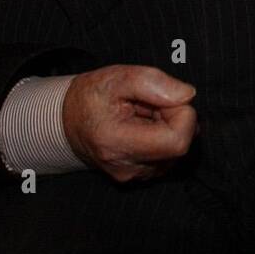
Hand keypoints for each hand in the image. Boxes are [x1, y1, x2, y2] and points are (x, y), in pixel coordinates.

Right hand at [61, 65, 197, 182]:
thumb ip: (153, 82)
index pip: (177, 140)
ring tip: (144, 114)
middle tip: (151, 104)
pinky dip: (164, 137)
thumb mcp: (118, 77)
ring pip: (176, 151)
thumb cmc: (92, 97)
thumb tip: (187, 96)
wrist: (68, 121)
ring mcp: (134, 176)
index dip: (182, 114)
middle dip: (175, 118)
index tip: (166, 98)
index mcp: (117, 144)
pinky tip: (144, 127)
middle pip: (180, 145)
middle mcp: (127, 168)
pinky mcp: (140, 176)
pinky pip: (168, 156)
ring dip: (170, 127)